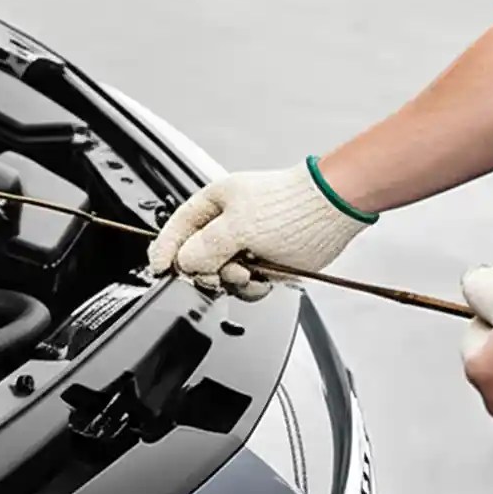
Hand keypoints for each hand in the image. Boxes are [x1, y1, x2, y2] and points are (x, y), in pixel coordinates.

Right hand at [147, 161, 371, 299]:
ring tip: (248, 271)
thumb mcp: (238, 225)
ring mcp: (244, 246)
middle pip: (195, 259)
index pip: (176, 229)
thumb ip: (204, 247)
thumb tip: (184, 264)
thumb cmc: (290, 206)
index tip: (159, 268)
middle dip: (206, 270)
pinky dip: (251, 289)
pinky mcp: (263, 264)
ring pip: (220, 277)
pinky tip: (262, 279)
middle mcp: (226, 226)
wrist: (332, 211)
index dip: (165, 250)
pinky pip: (244, 287)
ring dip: (231, 281)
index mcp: (213, 204)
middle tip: (220, 270)